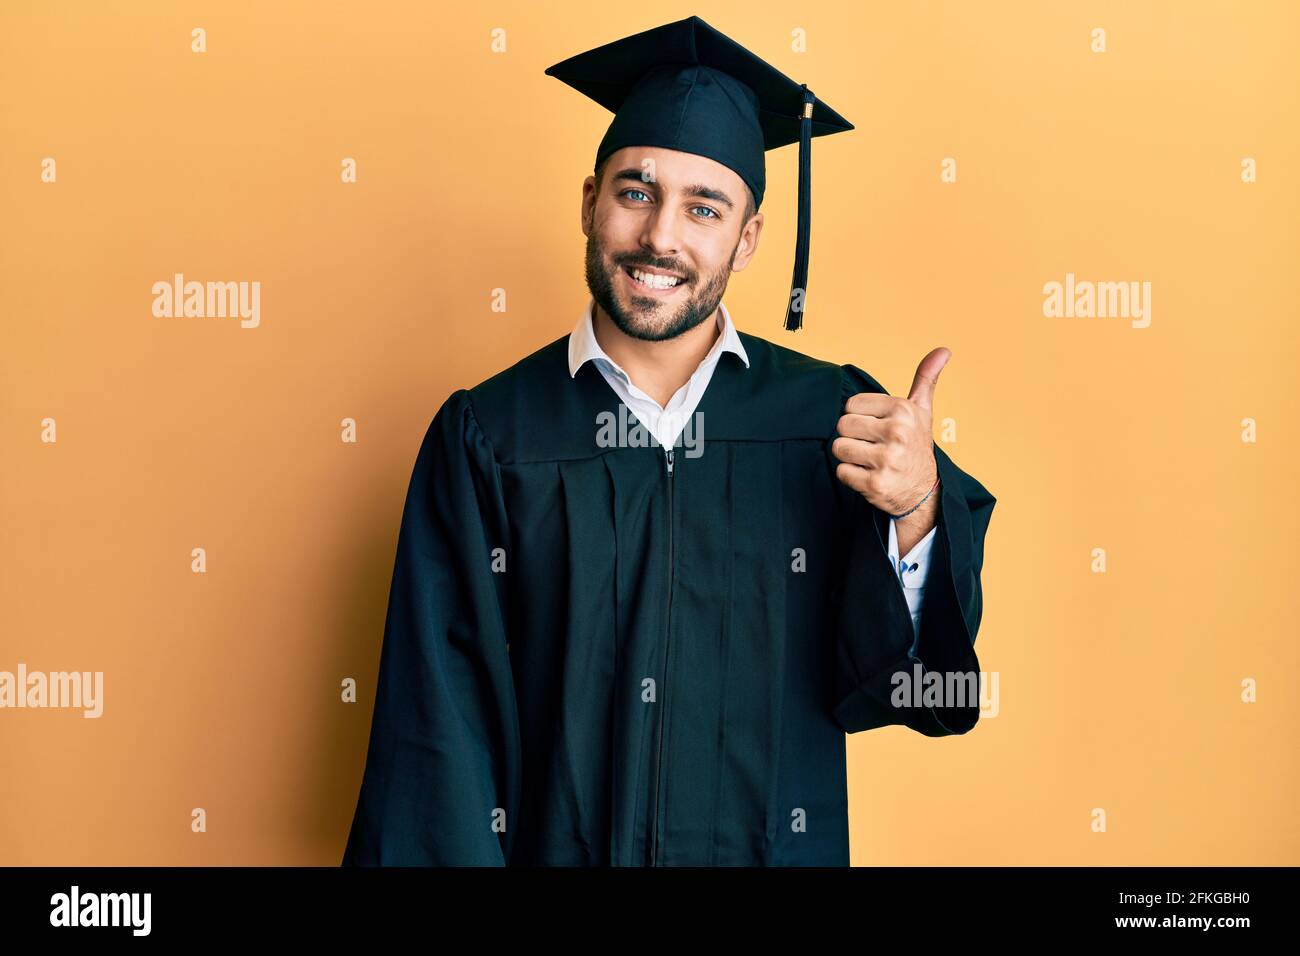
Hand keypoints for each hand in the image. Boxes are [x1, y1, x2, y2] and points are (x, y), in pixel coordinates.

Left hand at [833, 348, 946, 515]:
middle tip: (872, 446)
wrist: (923, 491)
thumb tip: (943, 350)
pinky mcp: (875, 484)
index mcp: (903, 410)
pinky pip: (841, 472)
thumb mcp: (921, 410)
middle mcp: (896, 433)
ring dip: (850, 457)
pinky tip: (870, 475)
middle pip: (842, 426)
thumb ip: (925, 378)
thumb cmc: (915, 445)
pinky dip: (851, 476)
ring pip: (839, 448)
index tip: (877, 427)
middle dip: (852, 437)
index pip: (851, 405)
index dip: (859, 417)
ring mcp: (886, 460)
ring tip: (870, 460)